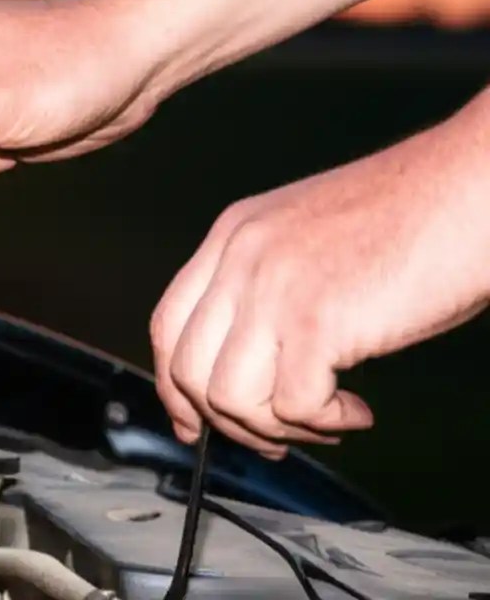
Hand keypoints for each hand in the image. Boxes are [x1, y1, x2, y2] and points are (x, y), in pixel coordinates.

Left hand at [151, 96, 489, 458]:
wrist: (471, 189)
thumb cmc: (413, 217)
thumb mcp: (307, 239)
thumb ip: (263, 286)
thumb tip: (244, 365)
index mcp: (232, 234)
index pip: (168, 325)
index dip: (173, 386)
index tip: (191, 423)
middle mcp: (240, 257)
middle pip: (186, 369)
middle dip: (226, 422)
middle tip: (277, 437)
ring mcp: (273, 286)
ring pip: (228, 397)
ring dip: (278, 426)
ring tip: (327, 417)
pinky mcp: (316, 319)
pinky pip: (291, 405)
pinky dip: (325, 422)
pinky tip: (357, 410)